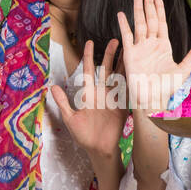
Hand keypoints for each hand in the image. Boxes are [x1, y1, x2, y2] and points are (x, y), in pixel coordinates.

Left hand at [50, 38, 128, 159]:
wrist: (98, 149)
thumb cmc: (83, 135)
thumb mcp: (70, 118)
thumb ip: (63, 102)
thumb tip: (53, 87)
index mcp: (89, 93)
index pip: (89, 71)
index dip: (89, 57)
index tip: (89, 43)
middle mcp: (102, 93)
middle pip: (107, 69)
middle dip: (110, 55)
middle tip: (114, 39)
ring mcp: (114, 98)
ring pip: (119, 76)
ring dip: (123, 63)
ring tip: (129, 49)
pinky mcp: (123, 106)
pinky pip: (128, 91)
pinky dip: (133, 80)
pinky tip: (137, 69)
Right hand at [116, 0, 190, 111]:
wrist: (152, 99)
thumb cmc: (166, 88)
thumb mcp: (182, 71)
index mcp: (163, 46)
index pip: (161, 22)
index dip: (159, 9)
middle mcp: (151, 45)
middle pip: (150, 20)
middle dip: (149, 5)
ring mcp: (140, 48)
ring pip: (139, 25)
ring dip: (138, 11)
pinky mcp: (130, 54)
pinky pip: (127, 37)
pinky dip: (124, 26)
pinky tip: (121, 14)